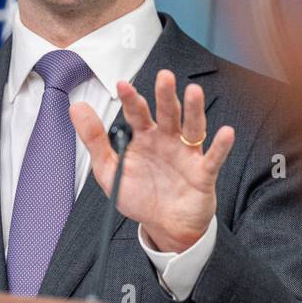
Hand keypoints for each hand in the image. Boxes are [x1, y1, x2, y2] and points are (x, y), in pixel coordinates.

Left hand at [69, 69, 234, 252]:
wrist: (164, 226)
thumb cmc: (140, 196)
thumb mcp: (109, 170)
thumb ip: (94, 139)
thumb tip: (76, 107)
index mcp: (144, 138)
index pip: (137, 114)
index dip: (131, 99)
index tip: (122, 85)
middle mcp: (167, 140)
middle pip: (168, 113)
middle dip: (166, 95)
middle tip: (164, 76)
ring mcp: (186, 154)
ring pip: (192, 127)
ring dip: (194, 110)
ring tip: (194, 92)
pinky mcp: (203, 172)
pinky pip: (213, 157)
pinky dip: (220, 146)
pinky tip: (225, 133)